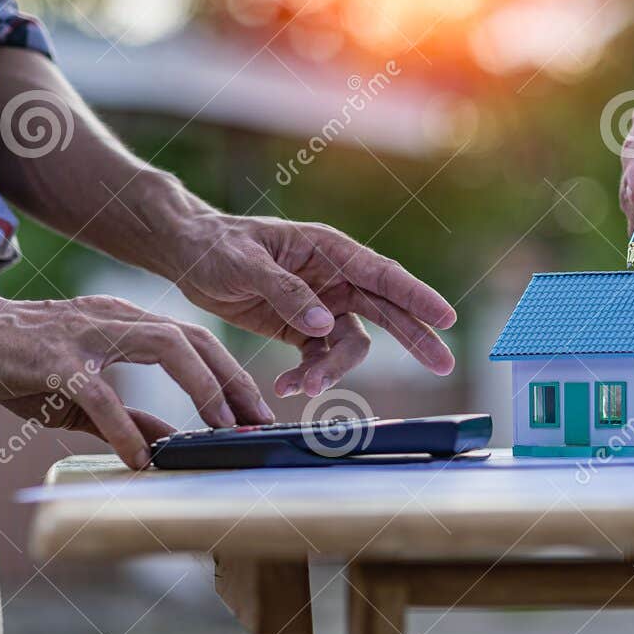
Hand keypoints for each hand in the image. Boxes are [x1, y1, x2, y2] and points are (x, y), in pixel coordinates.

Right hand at [0, 286, 269, 468]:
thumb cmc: (20, 362)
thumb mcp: (84, 395)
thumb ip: (127, 417)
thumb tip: (169, 448)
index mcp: (127, 322)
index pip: (197, 342)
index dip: (233, 378)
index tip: (258, 417)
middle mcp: (116, 319)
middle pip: (194, 338)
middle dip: (233, 381)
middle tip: (256, 425)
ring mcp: (86, 334)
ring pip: (164, 346)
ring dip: (200, 388)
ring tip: (219, 431)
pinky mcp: (52, 358)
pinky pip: (99, 392)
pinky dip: (124, 426)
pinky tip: (138, 459)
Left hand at [155, 212, 456, 396]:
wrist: (187, 256)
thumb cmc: (217, 246)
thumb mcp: (246, 263)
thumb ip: (286, 293)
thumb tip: (325, 325)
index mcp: (329, 249)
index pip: (382, 274)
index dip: (417, 296)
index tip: (446, 318)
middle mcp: (334, 276)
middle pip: (386, 310)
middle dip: (414, 336)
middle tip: (443, 364)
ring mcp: (322, 304)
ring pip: (351, 343)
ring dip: (333, 370)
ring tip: (302, 387)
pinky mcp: (302, 327)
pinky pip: (320, 357)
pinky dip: (308, 375)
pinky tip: (287, 386)